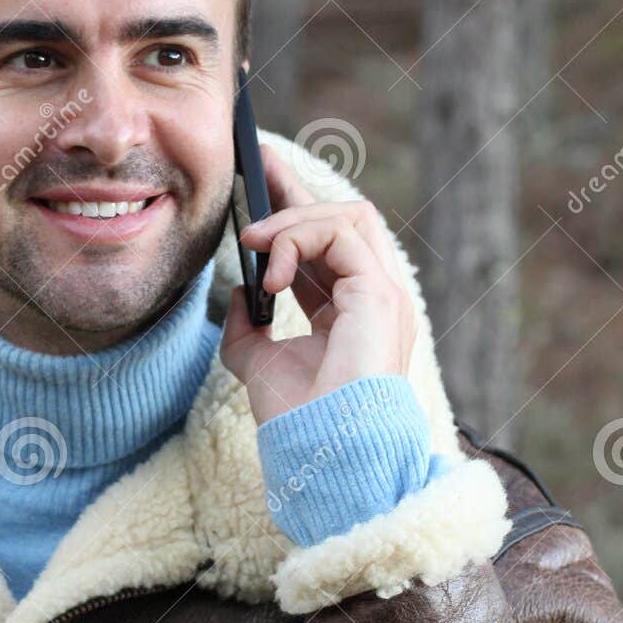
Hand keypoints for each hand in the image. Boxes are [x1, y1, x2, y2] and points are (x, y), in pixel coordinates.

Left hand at [220, 143, 416, 423]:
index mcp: (351, 312)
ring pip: (349, 216)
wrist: (323, 453)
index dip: (294, 212)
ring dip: (296, 219)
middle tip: (257, 170)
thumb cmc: (300, 419)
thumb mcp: (259, 364)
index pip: (326, 245)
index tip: (258, 181)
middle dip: (298, 191)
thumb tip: (239, 294)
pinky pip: (343, 235)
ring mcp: (383, 294)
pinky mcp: (380, 295)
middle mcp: (374, 297)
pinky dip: (302, 242)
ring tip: (256, 242)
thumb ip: (249, 328)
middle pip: (345, 218)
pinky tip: (273, 272)